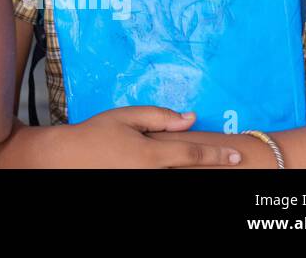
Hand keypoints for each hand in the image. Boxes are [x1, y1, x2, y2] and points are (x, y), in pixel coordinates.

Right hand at [56, 106, 241, 167]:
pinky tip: (181, 170)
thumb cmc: (95, 134)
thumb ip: (160, 116)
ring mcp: (146, 183)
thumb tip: (190, 118)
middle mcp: (153, 174)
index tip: (236, 155)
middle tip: (233, 163)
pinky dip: (177, 175)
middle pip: (192, 172)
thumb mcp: (126, 117)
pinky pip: (164, 181)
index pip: (193, 155)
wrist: (68, 159)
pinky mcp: (139, 188)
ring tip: (213, 167)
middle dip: (214, 166)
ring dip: (196, 173)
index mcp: (152, 154)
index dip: (218, 155)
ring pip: (180, 179)